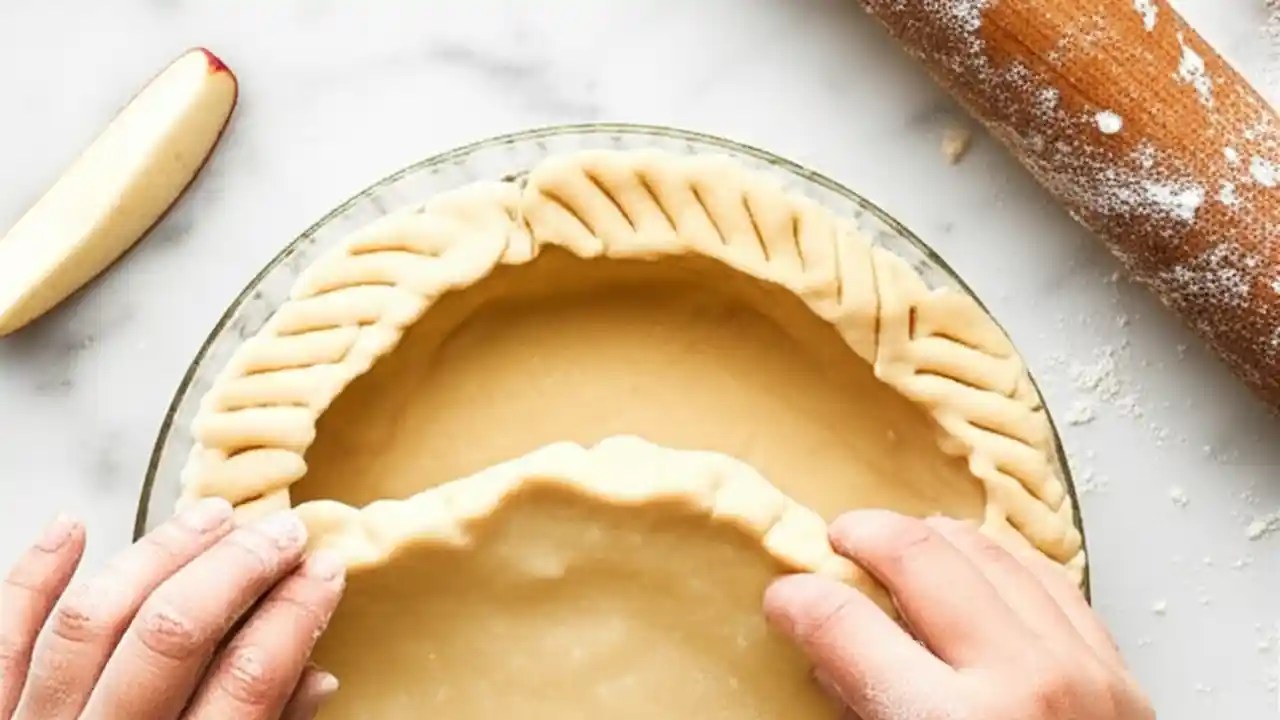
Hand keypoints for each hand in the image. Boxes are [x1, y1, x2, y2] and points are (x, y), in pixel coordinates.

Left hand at [0, 500, 344, 719]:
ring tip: (211, 517)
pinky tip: (72, 527)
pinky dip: (31, 578)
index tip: (327, 568)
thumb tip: (317, 676)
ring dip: (158, 553)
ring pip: (92, 620)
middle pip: (173, 635)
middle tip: (285, 531)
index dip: (296, 614)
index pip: (249, 682)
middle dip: (239, 568)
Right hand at [764, 510, 1153, 719]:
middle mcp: (1018, 683)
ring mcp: (1078, 669)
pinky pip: (1051, 580)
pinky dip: (1002, 560)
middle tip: (837, 539)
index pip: (845, 628)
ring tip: (899, 539)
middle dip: (863, 535)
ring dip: (931, 536)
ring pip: (988, 552)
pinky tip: (977, 560)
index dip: (798, 603)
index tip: (783, 599)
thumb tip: (835, 672)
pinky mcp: (1118, 672)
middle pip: (918, 559)